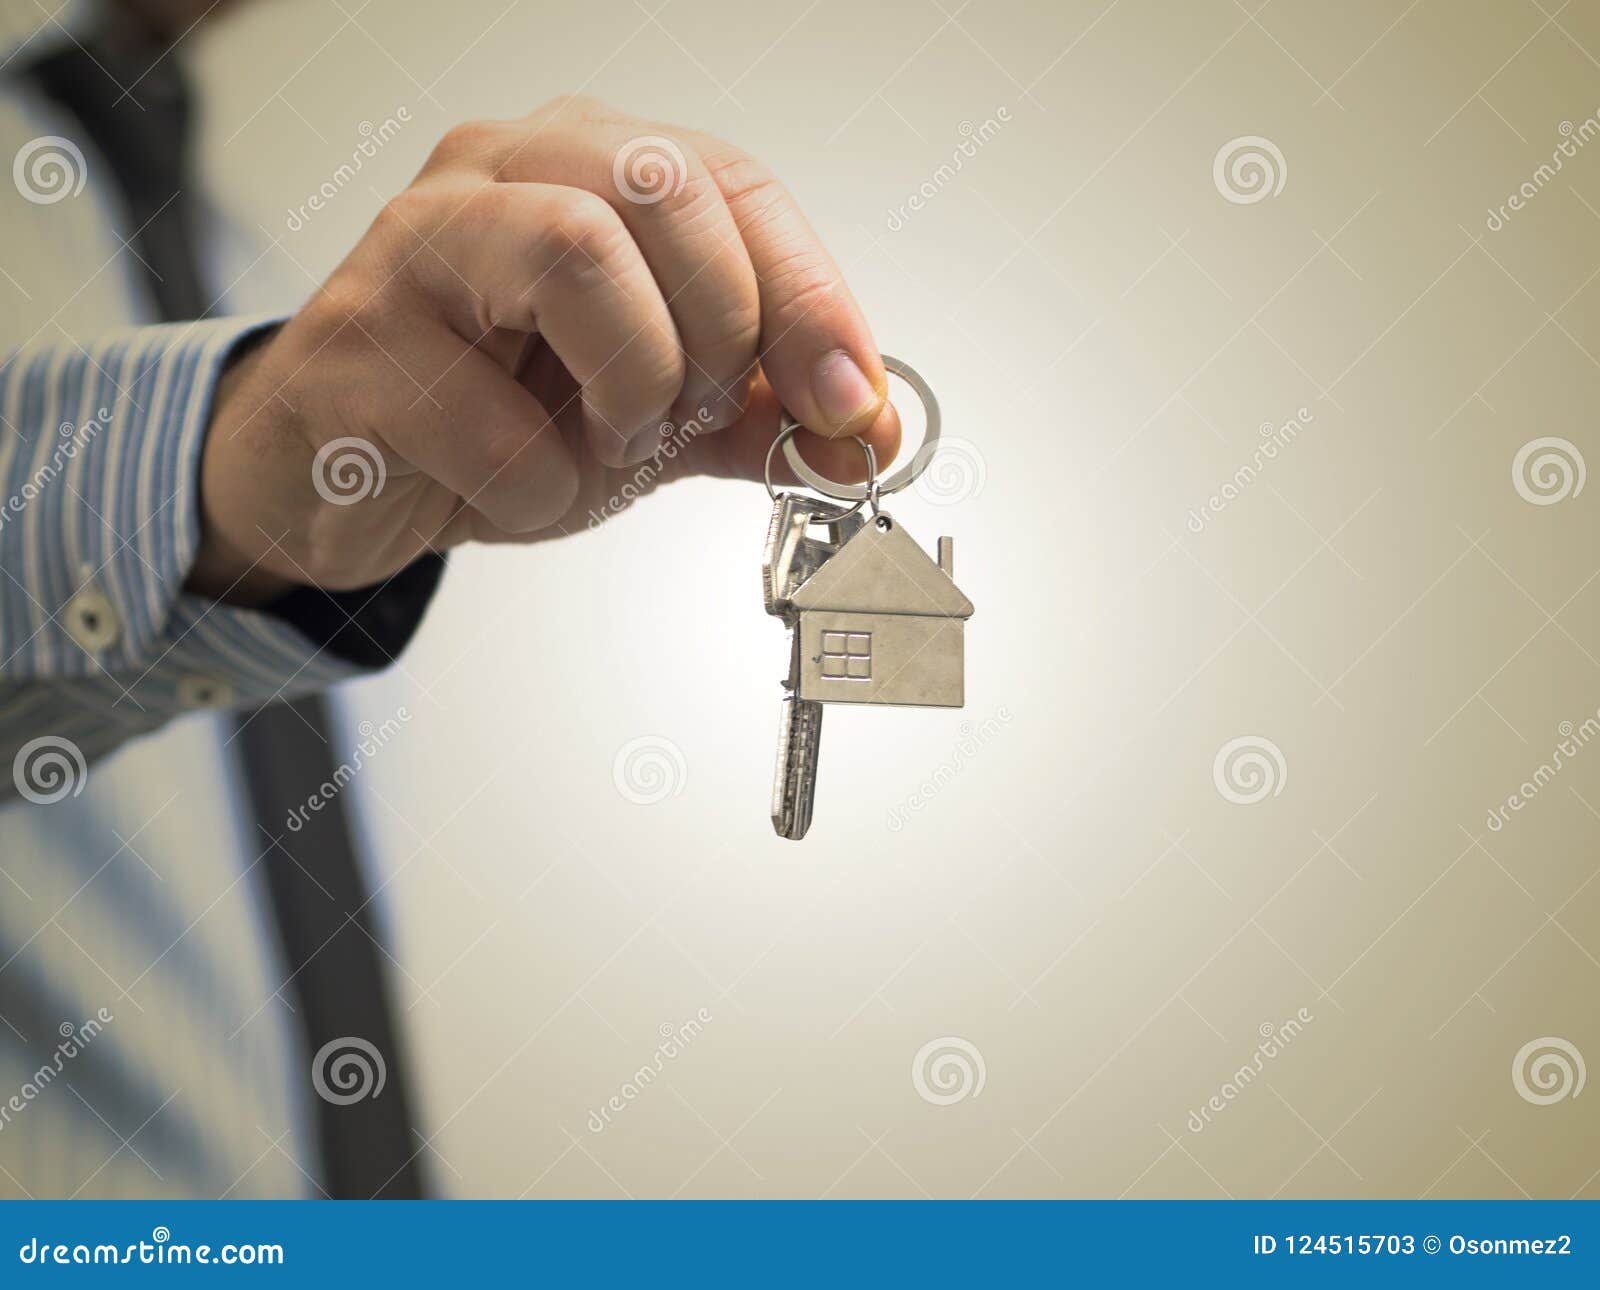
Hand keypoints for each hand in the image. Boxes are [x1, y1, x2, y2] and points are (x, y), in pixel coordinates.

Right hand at [190, 96, 900, 603]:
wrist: (336, 478)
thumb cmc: (489, 420)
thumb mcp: (650, 413)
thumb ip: (759, 412)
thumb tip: (870, 424)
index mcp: (583, 167)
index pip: (734, 183)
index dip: (812, 296)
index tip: (849, 400)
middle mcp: (498, 174)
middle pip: (662, 185)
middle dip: (717, 332)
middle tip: (688, 415)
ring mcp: (414, 247)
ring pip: (575, 248)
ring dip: (631, 380)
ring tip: (607, 438)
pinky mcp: (355, 346)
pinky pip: (489, 417)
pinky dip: (535, 486)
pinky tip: (510, 487)